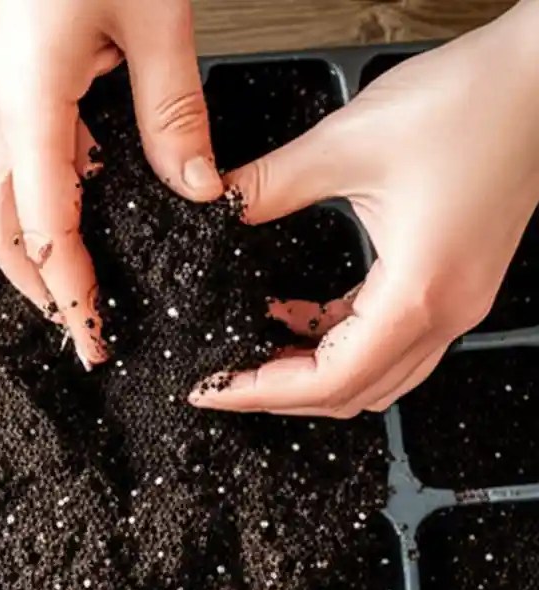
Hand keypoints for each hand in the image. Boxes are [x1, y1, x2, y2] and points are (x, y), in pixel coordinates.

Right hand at [0, 0, 223, 368]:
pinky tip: (81, 216)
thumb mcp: (153, 18)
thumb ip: (175, 113)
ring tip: (80, 289)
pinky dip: (41, 208)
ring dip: (33, 253)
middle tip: (84, 329)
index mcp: (28, 103)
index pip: (45, 225)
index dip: (70, 289)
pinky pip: (15, 167)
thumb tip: (200, 194)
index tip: (95, 335)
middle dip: (37, 287)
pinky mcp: (9, 88)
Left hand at [190, 1, 538, 416]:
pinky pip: (390, 335)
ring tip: (251, 350)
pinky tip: (295, 313)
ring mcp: (458, 298)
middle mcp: (447, 309)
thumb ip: (268, 184)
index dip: (261, 394)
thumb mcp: (343, 144)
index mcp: (419, 292)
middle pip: (353, 392)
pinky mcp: (456, 278)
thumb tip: (215, 206)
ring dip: (311, 370)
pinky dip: (339, 338)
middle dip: (279, 392)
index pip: (330, 381)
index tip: (211, 390)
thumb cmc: (470, 103)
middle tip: (221, 378)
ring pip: (376, 372)